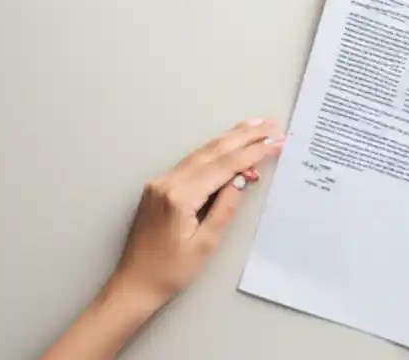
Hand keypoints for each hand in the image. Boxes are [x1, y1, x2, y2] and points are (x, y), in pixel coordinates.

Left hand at [106, 118, 283, 307]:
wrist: (132, 285)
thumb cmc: (170, 272)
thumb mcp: (205, 244)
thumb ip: (225, 208)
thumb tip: (242, 180)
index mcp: (179, 196)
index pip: (224, 166)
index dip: (253, 152)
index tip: (276, 141)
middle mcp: (167, 183)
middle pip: (212, 151)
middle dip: (243, 136)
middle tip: (270, 124)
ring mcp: (160, 183)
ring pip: (200, 153)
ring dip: (229, 139)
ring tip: (254, 127)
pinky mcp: (158, 188)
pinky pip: (190, 163)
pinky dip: (213, 152)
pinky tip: (227, 146)